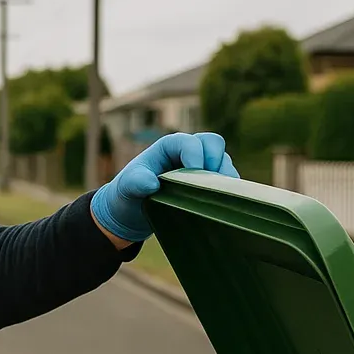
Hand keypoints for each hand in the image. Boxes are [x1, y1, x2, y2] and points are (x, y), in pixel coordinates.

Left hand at [91, 132, 238, 243]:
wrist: (132, 212)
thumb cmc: (128, 194)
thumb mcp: (126, 188)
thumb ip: (136, 182)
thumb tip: (151, 183)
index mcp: (168, 147)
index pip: (189, 141)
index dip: (195, 153)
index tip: (194, 170)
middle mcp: (188, 153)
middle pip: (213, 143)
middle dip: (216, 160)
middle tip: (209, 183)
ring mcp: (200, 168)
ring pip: (223, 163)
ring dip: (224, 178)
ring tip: (217, 198)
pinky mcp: (208, 184)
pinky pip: (226, 182)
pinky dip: (227, 192)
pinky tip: (221, 205)